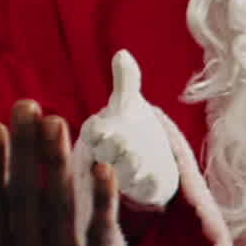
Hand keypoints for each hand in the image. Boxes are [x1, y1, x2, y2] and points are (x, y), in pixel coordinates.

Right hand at [79, 50, 181, 209]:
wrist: (149, 155)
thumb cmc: (129, 125)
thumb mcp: (128, 102)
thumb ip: (126, 80)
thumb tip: (122, 53)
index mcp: (97, 134)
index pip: (92, 132)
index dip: (97, 131)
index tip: (103, 128)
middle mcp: (105, 157)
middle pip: (105, 154)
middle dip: (112, 148)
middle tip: (120, 141)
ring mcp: (122, 177)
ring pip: (123, 174)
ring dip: (128, 166)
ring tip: (135, 157)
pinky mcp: (142, 191)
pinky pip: (143, 190)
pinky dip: (147, 185)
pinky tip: (153, 177)